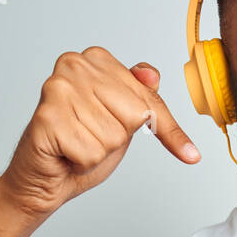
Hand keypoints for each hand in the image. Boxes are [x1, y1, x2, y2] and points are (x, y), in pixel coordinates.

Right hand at [0, 47, 199, 218]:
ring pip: (113, 135)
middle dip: (117, 138)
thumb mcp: (123, 121)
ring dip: (97, 150)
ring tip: (76, 143)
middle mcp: (75, 65)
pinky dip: (82, 161)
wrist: (46, 178)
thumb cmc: (81, 146)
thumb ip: (142, 98)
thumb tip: (152, 75)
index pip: (149, 97)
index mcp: (97, 59)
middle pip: (133, 115)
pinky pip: (91, 151)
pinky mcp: (47, 117)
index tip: (190, 155)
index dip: (164, 129)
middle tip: (90, 137)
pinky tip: (65, 151)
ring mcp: (58, 88)